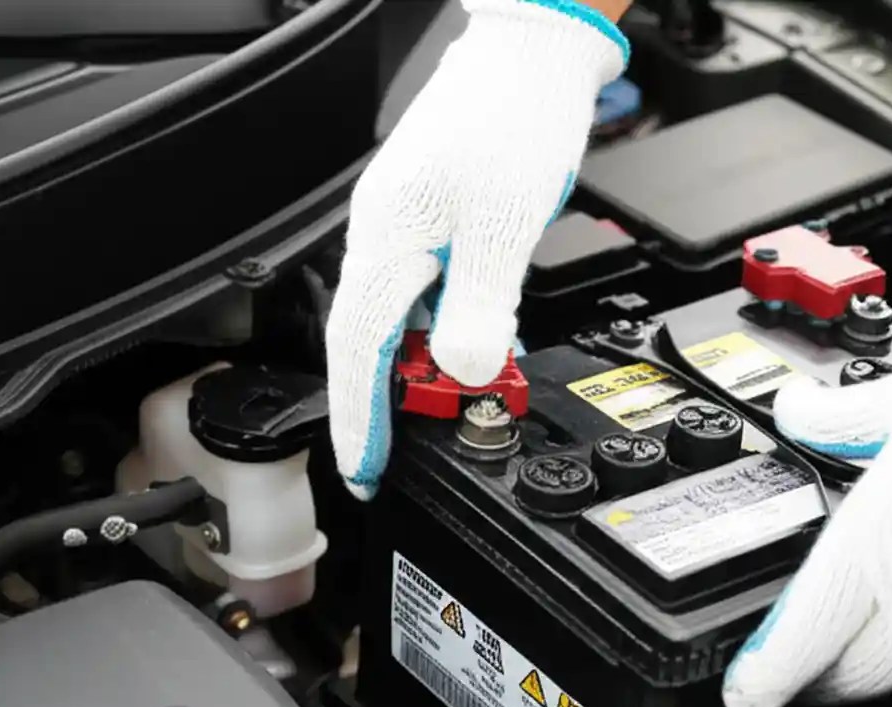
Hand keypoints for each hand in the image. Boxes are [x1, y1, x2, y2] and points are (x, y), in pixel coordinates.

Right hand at [325, 0, 628, 498]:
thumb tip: (462, 371)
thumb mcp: (505, 225)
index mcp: (388, 240)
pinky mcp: (434, 216)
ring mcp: (407, 223)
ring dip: (419, 367)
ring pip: (400, 318)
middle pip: (370, 339)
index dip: (358, 418)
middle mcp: (385, 234)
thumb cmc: (515, 117)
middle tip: (403, 451)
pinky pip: (426, 290)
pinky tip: (474, 342)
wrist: (534, 52)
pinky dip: (443, 328)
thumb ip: (480, 307)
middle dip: (384, 403)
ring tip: (446, 407)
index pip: (358, 350)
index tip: (362, 469)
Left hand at [723, 298, 891, 706]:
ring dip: (887, 645)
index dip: (767, 672)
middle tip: (799, 667)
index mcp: (875, 542)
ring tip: (876, 617)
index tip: (746, 692)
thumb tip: (797, 410)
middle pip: (856, 670)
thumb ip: (843, 416)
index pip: (804, 635)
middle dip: (820, 675)